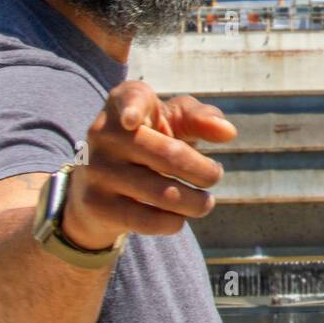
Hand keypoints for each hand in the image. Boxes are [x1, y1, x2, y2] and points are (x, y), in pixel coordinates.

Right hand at [62, 81, 236, 249]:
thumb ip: (201, 118)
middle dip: (205, 172)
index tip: (132, 121)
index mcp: (123, 103)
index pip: (129, 100)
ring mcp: (96, 169)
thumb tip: (228, 132)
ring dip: (197, 203)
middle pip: (171, 156)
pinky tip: (179, 218)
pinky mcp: (95, 203)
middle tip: (214, 176)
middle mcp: (103, 132)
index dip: (131, 110)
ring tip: (205, 202)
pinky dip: (173, 222)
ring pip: (164, 194)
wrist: (103, 182)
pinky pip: (146, 220)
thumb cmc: (152, 138)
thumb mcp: (174, 120)